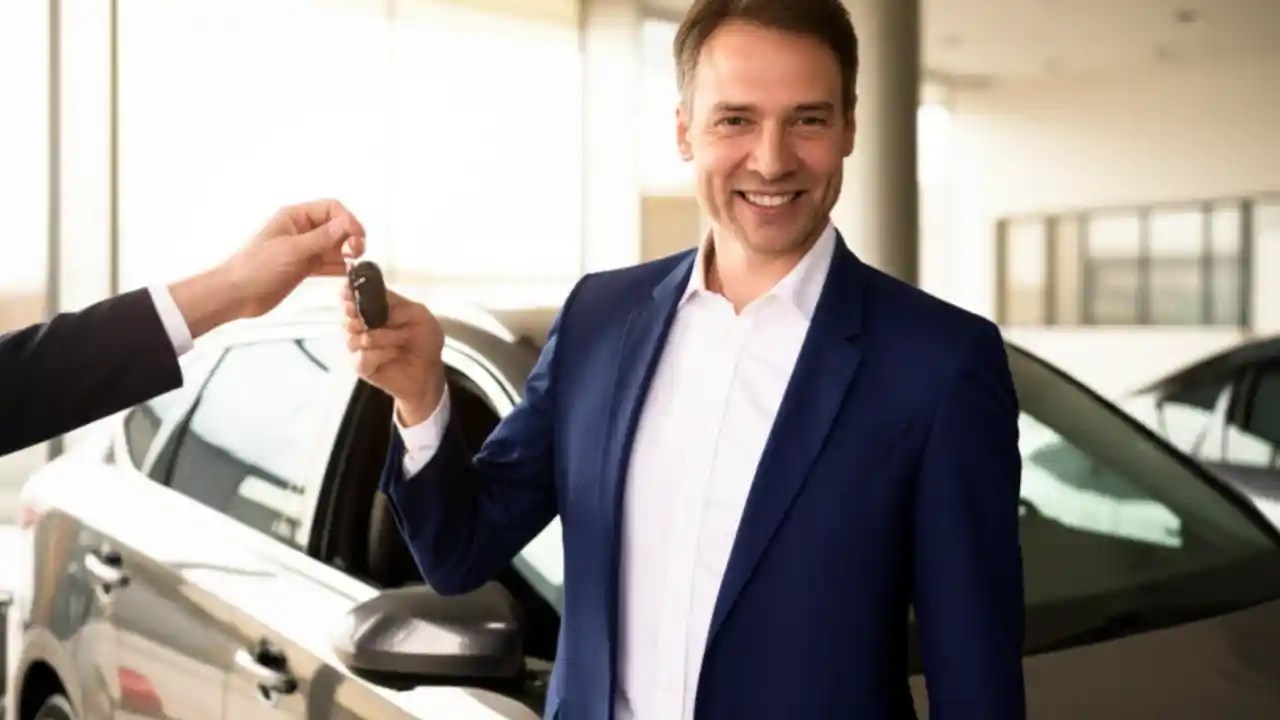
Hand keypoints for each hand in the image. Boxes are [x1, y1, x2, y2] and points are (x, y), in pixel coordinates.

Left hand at [224, 199, 366, 317]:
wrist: (237, 295)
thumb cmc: (255, 268)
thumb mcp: (291, 250)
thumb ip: (320, 238)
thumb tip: (346, 225)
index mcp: (295, 217)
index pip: (331, 209)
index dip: (348, 220)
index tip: (357, 237)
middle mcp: (302, 230)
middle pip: (337, 226)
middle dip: (351, 236)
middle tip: (357, 252)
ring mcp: (304, 249)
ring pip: (335, 245)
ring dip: (348, 252)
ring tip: (354, 264)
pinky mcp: (304, 267)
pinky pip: (329, 263)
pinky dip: (340, 267)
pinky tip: (347, 274)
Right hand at [342, 285, 446, 425]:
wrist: (428, 370)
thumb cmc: (424, 341)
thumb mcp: (419, 315)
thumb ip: (398, 306)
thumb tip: (378, 307)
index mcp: (373, 308)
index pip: (351, 295)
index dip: (347, 293)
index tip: (349, 292)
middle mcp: (361, 325)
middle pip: (346, 315)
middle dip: (359, 315)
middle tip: (373, 318)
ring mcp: (358, 346)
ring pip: (354, 336)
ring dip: (381, 336)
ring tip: (402, 338)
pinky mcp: (360, 365)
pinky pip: (362, 356)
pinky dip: (380, 353)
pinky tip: (393, 353)